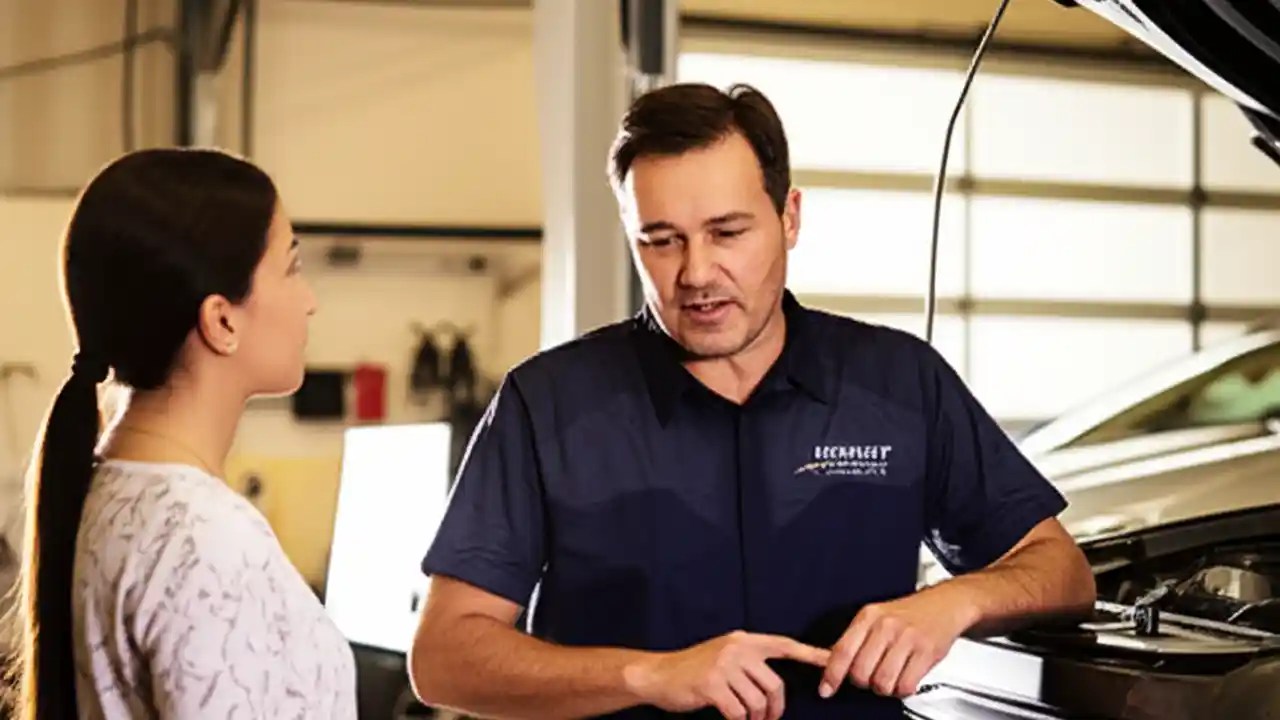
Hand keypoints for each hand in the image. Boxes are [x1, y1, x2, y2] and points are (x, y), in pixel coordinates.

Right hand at [627, 630, 830, 719]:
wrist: (658, 675)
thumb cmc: (694, 670)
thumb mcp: (724, 655)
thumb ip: (749, 662)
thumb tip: (775, 686)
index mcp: (744, 640)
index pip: (785, 645)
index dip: (810, 654)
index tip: (832, 661)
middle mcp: (737, 649)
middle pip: (775, 685)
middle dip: (775, 709)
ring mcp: (724, 666)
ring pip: (758, 702)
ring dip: (756, 719)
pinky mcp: (712, 685)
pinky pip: (739, 713)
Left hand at [821, 591, 973, 699]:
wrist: (945, 604)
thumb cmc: (908, 615)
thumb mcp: (876, 618)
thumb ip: (854, 641)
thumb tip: (828, 664)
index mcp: (868, 616)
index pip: (842, 651)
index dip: (832, 675)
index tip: (826, 689)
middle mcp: (886, 626)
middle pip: (860, 672)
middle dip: (863, 682)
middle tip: (871, 675)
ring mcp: (907, 639)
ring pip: (882, 683)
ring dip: (884, 688)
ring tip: (890, 676)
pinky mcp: (926, 652)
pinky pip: (905, 686)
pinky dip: (903, 689)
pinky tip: (905, 678)